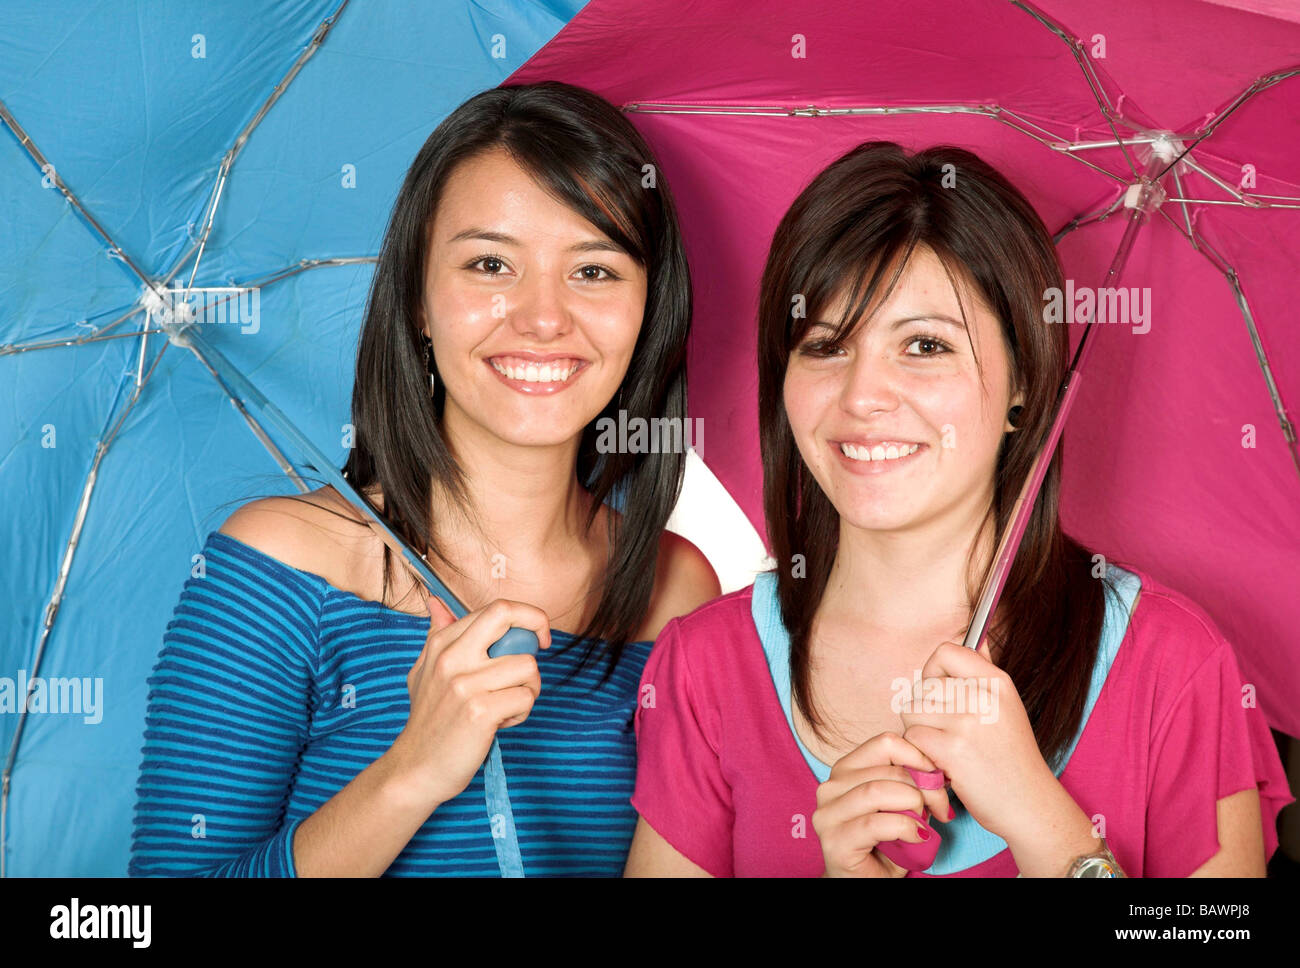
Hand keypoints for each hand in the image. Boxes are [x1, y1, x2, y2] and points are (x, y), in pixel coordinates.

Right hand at [387, 595, 550, 808]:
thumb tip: (436, 602)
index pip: (495, 608)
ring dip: (529, 689)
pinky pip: (525, 698)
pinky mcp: (480, 711)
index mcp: (442, 644)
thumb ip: (437, 635)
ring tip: (508, 705)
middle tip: (542, 647)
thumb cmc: (428, 720)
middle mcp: (452, 658)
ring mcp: (465, 684)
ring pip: (527, 666)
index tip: (534, 635)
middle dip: (537, 625)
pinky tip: (501, 723)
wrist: (416, 768)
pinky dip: (521, 713)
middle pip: (507, 615)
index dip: (525, 615)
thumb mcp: (423, 671)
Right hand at [813, 731, 953, 876]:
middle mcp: (829, 787)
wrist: (866, 881)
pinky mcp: (834, 841)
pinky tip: (916, 838)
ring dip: (912, 806)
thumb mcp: (900, 803)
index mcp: (845, 770)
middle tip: (941, 807)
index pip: (884, 742)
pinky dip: (905, 828)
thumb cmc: (886, 842)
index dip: (917, 755)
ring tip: (924, 824)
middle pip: (887, 770)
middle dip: (924, 788)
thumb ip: (909, 782)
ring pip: (877, 791)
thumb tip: (937, 771)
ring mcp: (827, 814)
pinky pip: (876, 823)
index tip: (937, 775)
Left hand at [899, 639, 1055, 843]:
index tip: (940, 693)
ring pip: (911, 710)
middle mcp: (984, 697)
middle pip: (922, 685)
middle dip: (923, 710)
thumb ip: (985, 672)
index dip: (932, 671)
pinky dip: (920, 753)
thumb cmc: (1013, 758)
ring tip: (943, 748)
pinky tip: (942, 763)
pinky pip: (913, 736)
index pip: (946, 651)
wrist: (1030, 804)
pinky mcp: (952, 749)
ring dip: (919, 732)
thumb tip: (976, 635)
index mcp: (998, 682)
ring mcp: (967, 722)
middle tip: (944, 732)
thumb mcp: (1008, 706)